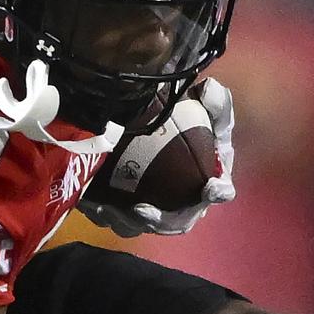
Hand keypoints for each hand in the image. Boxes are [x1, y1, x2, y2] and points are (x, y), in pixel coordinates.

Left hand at [81, 79, 237, 236]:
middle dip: (159, 222)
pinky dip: (104, 214)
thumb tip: (209, 88)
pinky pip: (115, 219)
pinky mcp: (128, 213)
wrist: (155, 127)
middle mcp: (185, 204)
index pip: (222, 190)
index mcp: (211, 181)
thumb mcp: (205, 106)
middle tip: (141, 210)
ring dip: (125, 222)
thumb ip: (213, 100)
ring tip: (108, 209)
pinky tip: (91, 202)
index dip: (219, 192)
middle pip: (176, 222)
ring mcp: (156, 212)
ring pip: (141, 225)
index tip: (210, 188)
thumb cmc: (189, 123)